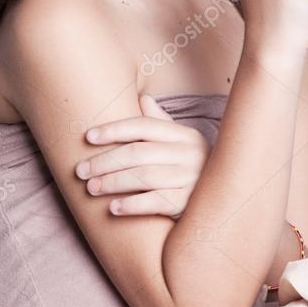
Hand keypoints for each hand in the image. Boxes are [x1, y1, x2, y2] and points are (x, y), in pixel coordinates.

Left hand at [74, 93, 210, 217]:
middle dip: (105, 161)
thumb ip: (162, 123)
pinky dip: (132, 205)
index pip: (143, 126)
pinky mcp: (189, 204)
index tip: (88, 137)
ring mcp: (191, 179)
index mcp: (183, 135)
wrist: (226, 199)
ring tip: (91, 189)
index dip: (114, 130)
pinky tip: (112, 208)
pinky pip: (156, 203)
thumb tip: (143, 98)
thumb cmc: (195, 167)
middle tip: (81, 171)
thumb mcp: (183, 142)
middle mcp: (188, 153)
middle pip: (138, 153)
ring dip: (113, 183)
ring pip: (144, 177)